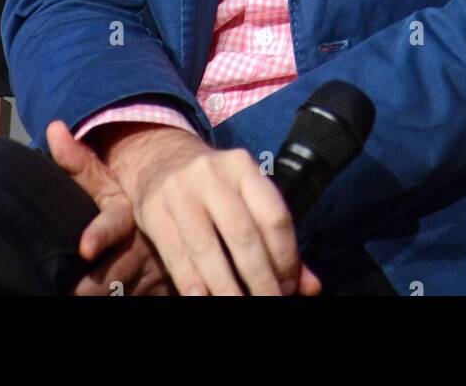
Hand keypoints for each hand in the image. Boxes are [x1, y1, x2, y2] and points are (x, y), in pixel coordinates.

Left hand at [46, 119, 172, 295]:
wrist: (176, 222)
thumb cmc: (125, 202)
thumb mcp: (106, 181)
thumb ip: (78, 162)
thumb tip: (53, 127)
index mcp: (129, 215)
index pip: (114, 224)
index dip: (100, 235)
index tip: (84, 247)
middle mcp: (143, 248)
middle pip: (114, 275)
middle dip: (92, 287)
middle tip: (68, 290)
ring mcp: (152, 278)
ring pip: (123, 295)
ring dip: (106, 296)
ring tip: (72, 298)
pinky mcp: (157, 296)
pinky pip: (135, 302)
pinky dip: (120, 301)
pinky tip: (100, 302)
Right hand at [98, 123, 323, 297]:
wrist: (161, 159)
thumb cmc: (217, 188)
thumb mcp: (248, 198)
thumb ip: (277, 240)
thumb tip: (311, 287)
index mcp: (243, 166)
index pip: (274, 216)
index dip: (285, 259)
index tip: (288, 287)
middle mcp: (212, 174)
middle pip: (243, 234)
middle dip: (260, 279)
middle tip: (270, 302)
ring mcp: (180, 191)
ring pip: (208, 250)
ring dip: (228, 290)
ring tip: (240, 307)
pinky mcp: (154, 211)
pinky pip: (178, 256)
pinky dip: (194, 286)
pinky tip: (206, 300)